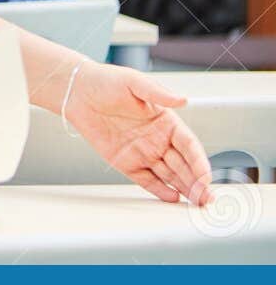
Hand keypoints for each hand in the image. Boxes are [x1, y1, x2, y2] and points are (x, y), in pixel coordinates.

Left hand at [63, 63, 212, 204]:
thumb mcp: (133, 81)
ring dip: (184, 188)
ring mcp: (143, 152)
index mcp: (166, 122)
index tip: (206, 176)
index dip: (199, 161)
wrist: (76, 91)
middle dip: (197, 182)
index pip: (189, 145)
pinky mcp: (126, 162)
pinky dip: (159, 189)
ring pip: (169, 175)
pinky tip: (172, 198)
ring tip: (196, 203)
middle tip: (207, 198)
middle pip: (183, 164)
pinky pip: (146, 179)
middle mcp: (158, 140)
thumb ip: (158, 92)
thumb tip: (182, 99)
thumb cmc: (106, 82)